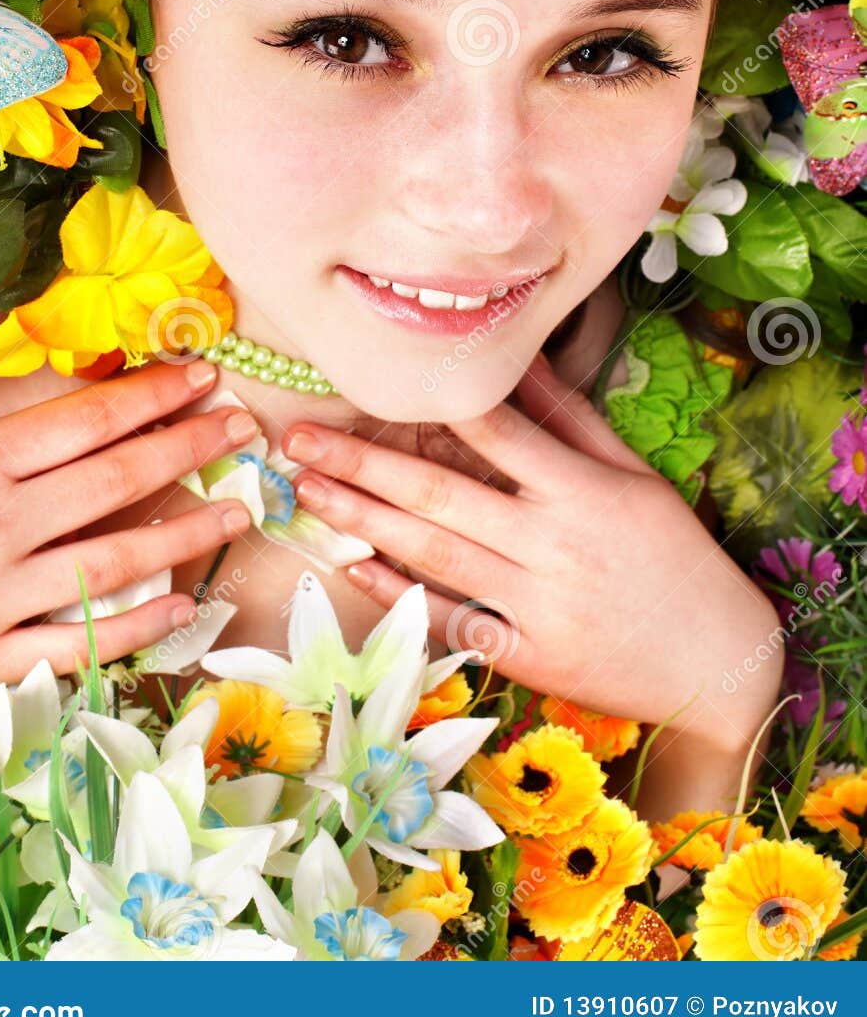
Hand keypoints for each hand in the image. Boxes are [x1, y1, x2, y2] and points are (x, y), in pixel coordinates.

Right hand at [0, 360, 256, 696]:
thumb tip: (82, 436)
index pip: (90, 421)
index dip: (154, 397)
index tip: (202, 377)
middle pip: (116, 479)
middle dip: (187, 447)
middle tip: (240, 427)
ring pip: (112, 563)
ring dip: (182, 533)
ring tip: (233, 509)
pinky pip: (75, 644)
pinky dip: (131, 626)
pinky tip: (177, 604)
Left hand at [283, 353, 781, 755]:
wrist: (719, 662)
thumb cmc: (676, 556)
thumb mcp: (634, 475)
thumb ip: (570, 417)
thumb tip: (520, 355)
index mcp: (582, 490)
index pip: (496, 432)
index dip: (431, 403)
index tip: (369, 380)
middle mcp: (552, 544)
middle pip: (441, 494)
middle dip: (362, 464)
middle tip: (298, 439)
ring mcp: (536, 604)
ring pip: (432, 554)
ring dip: (361, 520)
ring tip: (307, 490)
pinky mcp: (527, 655)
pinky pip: (450, 619)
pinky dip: (399, 592)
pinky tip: (352, 564)